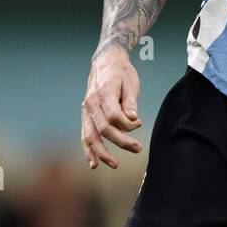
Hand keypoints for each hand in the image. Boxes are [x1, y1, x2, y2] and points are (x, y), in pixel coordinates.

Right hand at [81, 46, 142, 169]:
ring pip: (90, 136)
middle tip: (138, 148)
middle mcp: (91, 103)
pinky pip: (85, 135)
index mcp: (103, 93)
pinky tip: (94, 163)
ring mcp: (86, 110)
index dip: (128, 125)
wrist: (106, 61)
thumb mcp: (130, 82)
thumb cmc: (121, 72)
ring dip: (101, 152)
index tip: (140, 124)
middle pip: (104, 129)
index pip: (114, 116)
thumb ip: (130, 102)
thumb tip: (134, 120)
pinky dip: (88, 150)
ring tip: (114, 164)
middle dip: (121, 142)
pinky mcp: (86, 116)